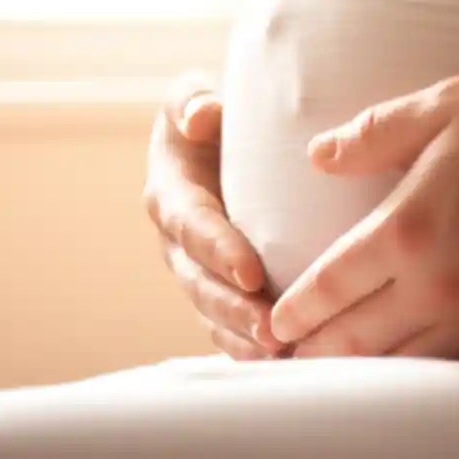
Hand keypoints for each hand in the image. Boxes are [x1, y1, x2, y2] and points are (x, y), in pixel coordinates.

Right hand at [142, 74, 283, 358]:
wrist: (217, 141)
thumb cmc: (211, 114)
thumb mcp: (193, 96)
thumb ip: (190, 100)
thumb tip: (202, 116)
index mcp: (171, 194)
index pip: (193, 225)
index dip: (218, 250)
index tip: (251, 272)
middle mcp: (177, 241)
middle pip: (201, 282)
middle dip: (235, 309)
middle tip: (273, 329)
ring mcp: (196, 272)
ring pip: (214, 313)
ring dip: (244, 336)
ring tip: (284, 353)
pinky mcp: (218, 291)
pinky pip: (228, 327)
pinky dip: (251, 348)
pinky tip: (287, 362)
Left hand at [270, 74, 458, 359]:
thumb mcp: (449, 105)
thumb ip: (375, 133)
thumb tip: (318, 157)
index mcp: (411, 229)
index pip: (331, 284)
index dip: (295, 307)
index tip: (274, 320)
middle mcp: (442, 287)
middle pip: (359, 339)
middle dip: (316, 351)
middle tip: (290, 358)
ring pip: (409, 367)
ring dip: (366, 374)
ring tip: (338, 376)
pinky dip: (432, 379)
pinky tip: (418, 375)